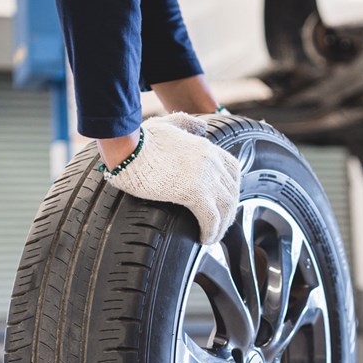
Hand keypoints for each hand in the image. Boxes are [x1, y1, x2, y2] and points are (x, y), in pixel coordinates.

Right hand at [106, 113, 240, 244]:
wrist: (129, 149)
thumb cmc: (141, 139)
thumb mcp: (168, 124)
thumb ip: (187, 122)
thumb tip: (202, 126)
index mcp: (207, 147)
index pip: (233, 169)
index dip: (231, 188)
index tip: (224, 201)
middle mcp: (212, 162)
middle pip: (232, 191)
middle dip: (228, 211)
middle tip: (219, 225)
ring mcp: (206, 177)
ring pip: (226, 208)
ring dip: (221, 226)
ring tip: (212, 237)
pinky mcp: (195, 193)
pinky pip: (212, 219)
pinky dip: (211, 232)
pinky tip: (204, 239)